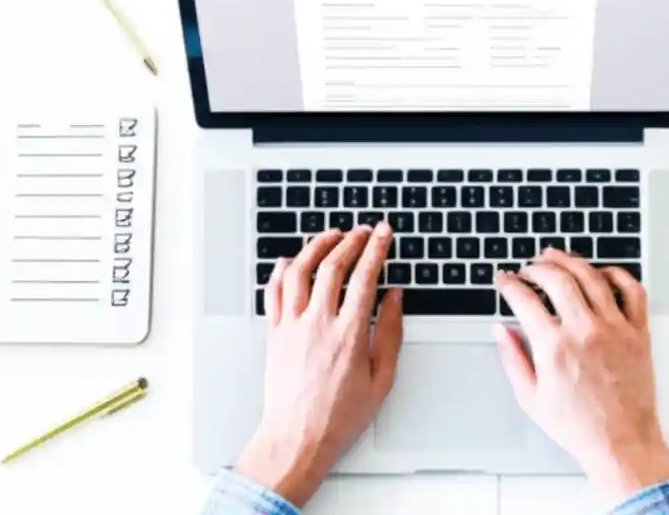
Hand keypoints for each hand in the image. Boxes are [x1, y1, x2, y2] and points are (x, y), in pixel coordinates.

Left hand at [234, 224, 402, 507]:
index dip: (376, 248)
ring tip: (333, 235)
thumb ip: (389, 333)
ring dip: (318, 246)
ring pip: (301, 270)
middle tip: (364, 231)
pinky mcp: (274, 333)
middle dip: (352, 240)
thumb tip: (394, 298)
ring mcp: (292, 327)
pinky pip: (274, 290)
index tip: (384, 234)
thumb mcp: (381, 379)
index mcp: (349, 335)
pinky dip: (284, 269)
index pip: (365, 277)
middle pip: (333, 266)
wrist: (296, 438)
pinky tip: (294, 260)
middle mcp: (318, 324)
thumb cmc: (339, 416)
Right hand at [494, 249, 668, 502]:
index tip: (505, 280)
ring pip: (592, 277)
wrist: (621, 443)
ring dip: (570, 261)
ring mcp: (615, 329)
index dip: (509, 284)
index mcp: (555, 348)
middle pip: (558, 278)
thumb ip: (512, 359)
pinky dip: (617, 275)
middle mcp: (585, 332)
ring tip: (557, 258)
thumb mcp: (531, 398)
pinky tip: (602, 273)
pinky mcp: (638, 333)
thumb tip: (501, 331)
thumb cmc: (579, 427)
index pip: (525, 299)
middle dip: (537, 266)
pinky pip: (632, 291)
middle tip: (529, 268)